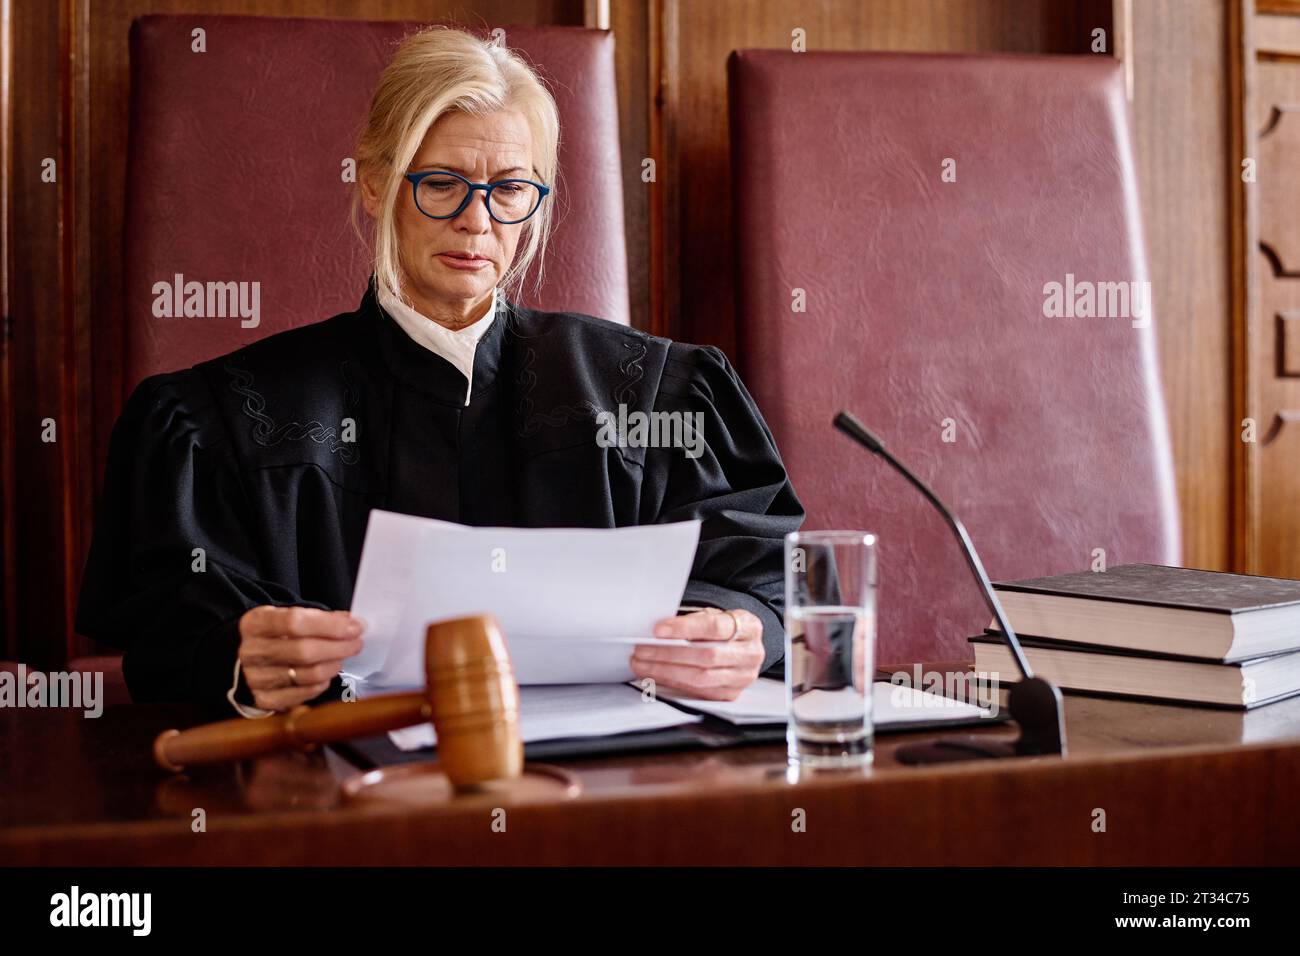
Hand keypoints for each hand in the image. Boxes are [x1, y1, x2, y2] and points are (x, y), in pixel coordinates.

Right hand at [238, 606, 364, 711]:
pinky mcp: (265, 700)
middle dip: (338, 647)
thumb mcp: (288, 616)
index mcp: (255, 623)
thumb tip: (352, 623)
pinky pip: (304, 693)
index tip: (354, 626)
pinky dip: (322, 683)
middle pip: (303, 651)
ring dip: (334, 664)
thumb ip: (319, 617)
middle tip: (356, 642)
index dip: (330, 625)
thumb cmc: (277, 634)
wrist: (251, 659)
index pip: (295, 622)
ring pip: (308, 674)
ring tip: (343, 656)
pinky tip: (327, 672)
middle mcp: (251, 652)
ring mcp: (255, 679)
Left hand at [630, 608, 763, 700]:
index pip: (715, 627)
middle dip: (669, 653)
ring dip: (666, 671)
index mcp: (749, 627)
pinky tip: (655, 675)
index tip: (658, 629)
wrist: (742, 647)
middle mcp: (751, 654)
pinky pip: (698, 691)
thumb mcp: (715, 616)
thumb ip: (693, 621)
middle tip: (642, 650)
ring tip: (642, 664)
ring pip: (701, 677)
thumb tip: (657, 631)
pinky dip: (673, 682)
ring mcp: (743, 677)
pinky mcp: (731, 694)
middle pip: (707, 656)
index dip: (684, 628)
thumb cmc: (723, 629)